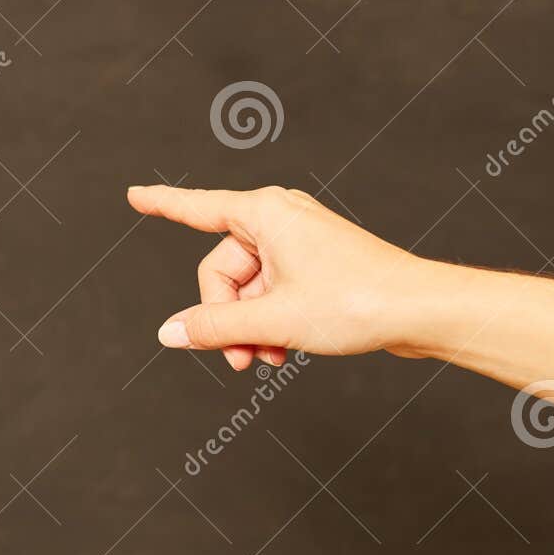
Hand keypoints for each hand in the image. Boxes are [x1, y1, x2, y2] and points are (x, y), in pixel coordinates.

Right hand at [127, 184, 444, 368]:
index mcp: (264, 212)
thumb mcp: (272, 319)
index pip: (196, 207)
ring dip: (250, 327)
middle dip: (226, 317)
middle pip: (222, 270)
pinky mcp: (315, 264)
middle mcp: (278, 218)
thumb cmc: (356, 300)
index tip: (134, 194)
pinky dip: (271, 322)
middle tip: (240, 360)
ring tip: (269, 358)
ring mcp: (298, 241)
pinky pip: (272, 292)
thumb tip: (171, 333)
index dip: (162, 204)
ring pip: (248, 288)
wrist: (419, 310)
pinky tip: (283, 350)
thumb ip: (214, 327)